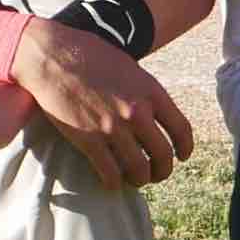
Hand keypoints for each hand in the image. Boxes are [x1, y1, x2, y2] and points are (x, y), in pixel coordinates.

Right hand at [9, 18, 191, 189]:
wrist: (54, 56)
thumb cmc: (91, 57)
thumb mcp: (131, 70)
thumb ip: (144, 94)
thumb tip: (152, 115)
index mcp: (152, 93)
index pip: (181, 129)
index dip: (185, 148)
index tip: (182, 157)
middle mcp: (138, 112)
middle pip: (163, 154)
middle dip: (162, 170)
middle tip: (157, 174)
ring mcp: (113, 128)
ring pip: (139, 168)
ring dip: (140, 179)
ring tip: (136, 180)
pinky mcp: (88, 139)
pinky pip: (109, 172)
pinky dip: (113, 183)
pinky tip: (111, 183)